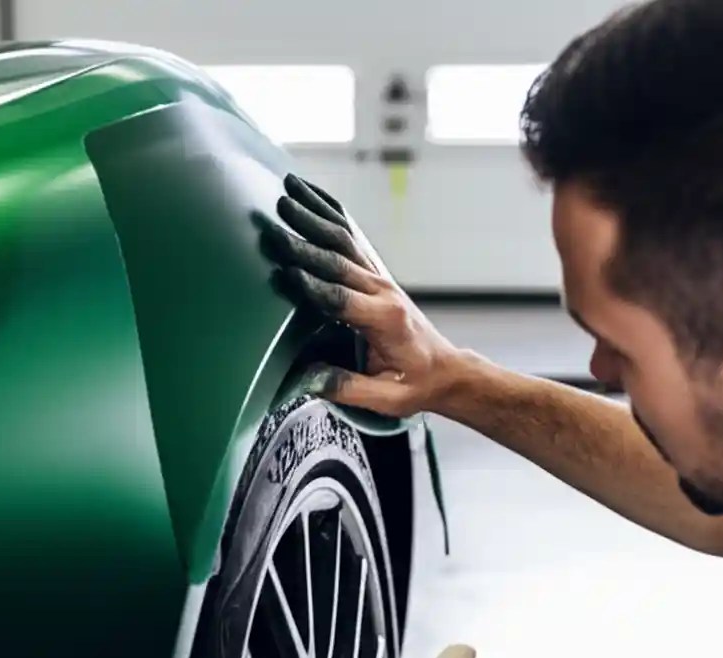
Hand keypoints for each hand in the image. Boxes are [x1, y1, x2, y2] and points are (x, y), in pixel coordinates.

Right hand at [261, 174, 462, 417]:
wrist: (446, 370)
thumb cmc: (417, 384)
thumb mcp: (388, 398)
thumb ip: (348, 388)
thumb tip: (306, 379)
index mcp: (385, 321)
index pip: (341, 300)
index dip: (313, 287)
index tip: (285, 272)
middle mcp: (383, 292)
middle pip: (338, 261)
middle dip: (304, 242)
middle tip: (276, 224)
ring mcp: (380, 280)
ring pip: (343, 241)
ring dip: (314, 216)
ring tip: (287, 194)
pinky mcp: (376, 276)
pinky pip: (351, 240)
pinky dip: (331, 215)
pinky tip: (312, 197)